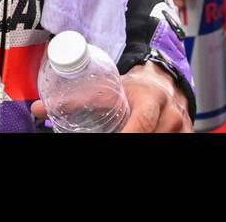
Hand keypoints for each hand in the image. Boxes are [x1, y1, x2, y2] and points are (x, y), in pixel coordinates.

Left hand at [28, 61, 191, 131]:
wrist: (164, 82)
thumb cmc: (134, 86)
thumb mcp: (108, 88)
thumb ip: (75, 100)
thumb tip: (38, 109)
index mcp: (151, 98)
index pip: (140, 125)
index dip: (128, 135)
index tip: (111, 138)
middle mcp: (171, 114)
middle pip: (151, 137)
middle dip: (129, 138)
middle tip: (108, 134)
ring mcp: (182, 127)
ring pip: (161, 141)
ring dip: (140, 140)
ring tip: (119, 132)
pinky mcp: (187, 135)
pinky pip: (172, 143)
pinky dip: (153, 141)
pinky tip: (137, 135)